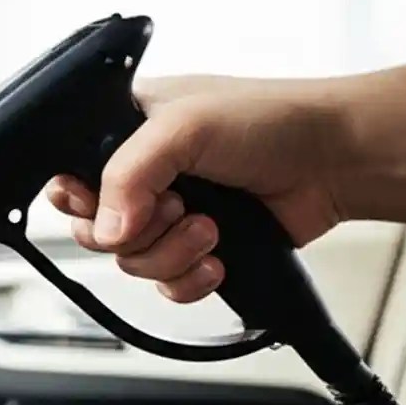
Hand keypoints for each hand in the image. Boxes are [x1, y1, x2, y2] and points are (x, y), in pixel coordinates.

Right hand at [45, 75, 348, 302]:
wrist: (337, 160)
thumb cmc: (270, 118)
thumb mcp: (183, 127)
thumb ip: (128, 174)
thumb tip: (105, 230)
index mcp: (123, 131)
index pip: (68, 176)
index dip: (78, 199)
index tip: (101, 203)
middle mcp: (141, 175)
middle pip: (94, 230)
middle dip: (135, 230)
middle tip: (173, 207)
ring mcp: (168, 216)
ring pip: (130, 262)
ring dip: (171, 253)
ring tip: (210, 227)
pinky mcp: (196, 251)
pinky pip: (166, 286)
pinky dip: (189, 280)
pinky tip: (219, 257)